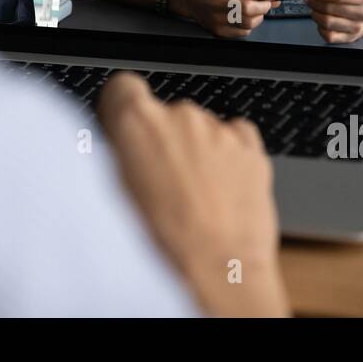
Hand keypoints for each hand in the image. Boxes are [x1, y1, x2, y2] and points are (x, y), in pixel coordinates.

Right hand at [97, 72, 288, 316]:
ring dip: (195, 152)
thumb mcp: (111, 196)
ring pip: (201, 130)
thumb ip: (115, 156)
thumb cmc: (158, 246)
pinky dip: (227, 157)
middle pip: (165, 114)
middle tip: (159, 183)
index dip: (122, 108)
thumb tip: (114, 146)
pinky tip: (218, 190)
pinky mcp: (251, 149)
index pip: (123, 87)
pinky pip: (234, 138)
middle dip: (162, 141)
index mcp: (136, 122)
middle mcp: (180, 116)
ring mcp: (219, 131)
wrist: (215, 274)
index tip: (124, 129)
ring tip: (192, 198)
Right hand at [170, 0, 279, 37]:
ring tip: (256, 12)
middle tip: (267, 4)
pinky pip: (243, 32)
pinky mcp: (219, 31)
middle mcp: (218, 3)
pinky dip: (250, 26)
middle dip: (264, 7)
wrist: (194, 2)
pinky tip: (246, 20)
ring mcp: (218, 19)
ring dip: (259, 17)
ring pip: (248, 22)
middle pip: (248, 8)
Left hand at [304, 0, 362, 42]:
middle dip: (315, 3)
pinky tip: (321, 21)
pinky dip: (320, 28)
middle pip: (330, 9)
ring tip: (314, 9)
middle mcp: (362, 14)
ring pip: (327, 23)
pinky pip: (329, 36)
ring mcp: (356, 28)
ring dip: (315, 15)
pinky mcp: (349, 38)